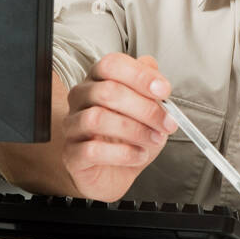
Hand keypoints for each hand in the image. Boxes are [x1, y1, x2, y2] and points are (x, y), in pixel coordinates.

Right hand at [62, 53, 176, 200]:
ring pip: (97, 118)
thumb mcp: (149, 110)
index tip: (164, 91)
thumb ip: (151, 90)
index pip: (111, 65)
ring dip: (134, 130)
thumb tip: (156, 77)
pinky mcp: (72, 154)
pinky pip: (93, 150)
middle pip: (107, 91)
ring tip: (154, 139)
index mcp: (98, 80)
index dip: (140, 76)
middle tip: (167, 123)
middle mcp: (81, 98)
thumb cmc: (130, 138)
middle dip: (145, 108)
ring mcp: (72, 126)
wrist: (117, 173)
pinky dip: (123, 153)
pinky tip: (138, 155)